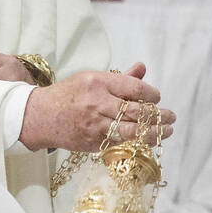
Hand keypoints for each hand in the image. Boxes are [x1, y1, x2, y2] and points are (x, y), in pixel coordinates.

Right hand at [19, 61, 175, 151]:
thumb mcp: (91, 78)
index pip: (135, 88)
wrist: (40, 116)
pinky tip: (147, 141)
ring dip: (154, 133)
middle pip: (137, 112)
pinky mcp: (92, 143)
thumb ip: (120, 78)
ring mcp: (95, 125)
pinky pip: (120, 144)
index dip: (152, 94)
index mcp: (98, 82)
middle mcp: (97, 103)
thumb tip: (143, 68)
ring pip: (131, 131)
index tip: (158, 97)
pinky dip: (136, 143)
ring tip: (167, 131)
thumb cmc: (69, 95)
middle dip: (159, 116)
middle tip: (171, 117)